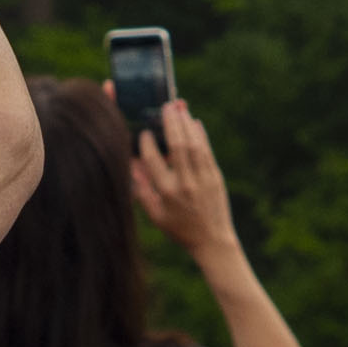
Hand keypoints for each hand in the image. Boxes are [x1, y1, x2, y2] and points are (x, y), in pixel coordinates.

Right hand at [131, 97, 240, 262]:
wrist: (213, 240)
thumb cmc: (180, 229)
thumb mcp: (155, 216)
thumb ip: (142, 191)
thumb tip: (132, 166)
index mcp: (166, 193)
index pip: (153, 161)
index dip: (147, 144)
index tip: (143, 133)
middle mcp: (185, 183)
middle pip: (177, 146)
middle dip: (171, 123)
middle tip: (165, 105)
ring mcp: (203, 179)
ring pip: (194, 145)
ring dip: (186, 123)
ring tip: (179, 107)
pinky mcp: (215, 177)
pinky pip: (206, 151)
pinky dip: (201, 135)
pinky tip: (194, 122)